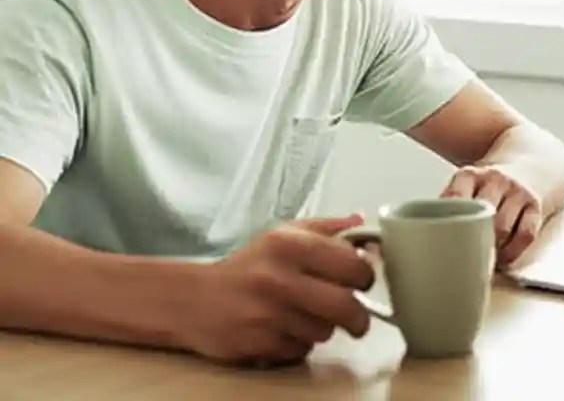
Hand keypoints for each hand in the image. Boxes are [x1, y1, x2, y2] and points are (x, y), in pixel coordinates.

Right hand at [181, 214, 375, 364]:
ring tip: (305, 315)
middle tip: (354, 315)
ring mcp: (268, 314)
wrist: (191, 299)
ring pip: (326, 331)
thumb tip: (363, 222)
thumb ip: (326, 229)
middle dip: (358, 315)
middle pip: (346, 306)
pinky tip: (285, 329)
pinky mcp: (260, 344)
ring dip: (324, 327)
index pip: (353, 265)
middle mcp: (279, 278)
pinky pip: (303, 349)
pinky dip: (301, 343)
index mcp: (290, 244)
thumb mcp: (282, 235)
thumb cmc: (247, 266)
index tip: (361, 281)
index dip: (364, 276)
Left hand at [442, 166, 543, 266]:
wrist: (527, 167)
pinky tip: (504, 258)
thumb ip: (448, 207)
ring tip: (484, 259)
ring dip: (493, 249)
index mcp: (469, 175)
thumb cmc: (485, 188)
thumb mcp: (464, 186)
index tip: (442, 242)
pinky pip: (526, 235)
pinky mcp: (536, 205)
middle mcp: (495, 179)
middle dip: (473, 241)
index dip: (449, 222)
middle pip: (482, 216)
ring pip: (503, 228)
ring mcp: (517, 191)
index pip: (456, 197)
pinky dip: (513, 252)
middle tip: (464, 257)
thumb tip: (426, 238)